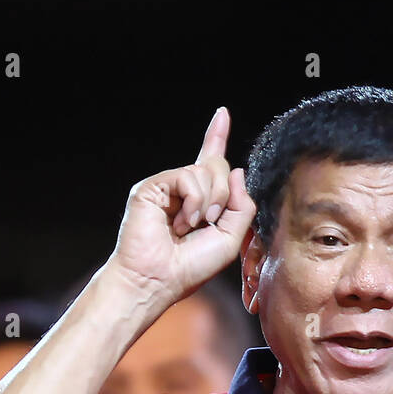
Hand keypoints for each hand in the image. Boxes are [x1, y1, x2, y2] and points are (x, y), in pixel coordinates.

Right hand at [107, 106, 256, 307]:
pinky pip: (188, 176)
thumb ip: (241, 206)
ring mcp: (166, 187)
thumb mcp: (229, 240)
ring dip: (206, 202)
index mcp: (199, 201)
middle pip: (217, 166)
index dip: (216, 138)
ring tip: (188, 227)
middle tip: (208, 221)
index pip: (210, 163)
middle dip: (222, 194)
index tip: (222, 114)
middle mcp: (181, 190)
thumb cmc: (190, 268)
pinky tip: (180, 222)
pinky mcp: (152, 186)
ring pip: (204, 171)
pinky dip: (192, 201)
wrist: (158, 279)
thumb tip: (236, 170)